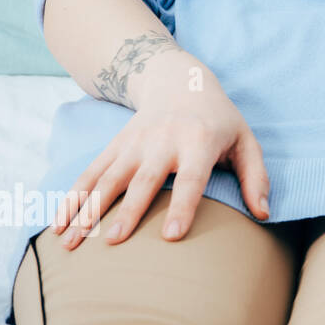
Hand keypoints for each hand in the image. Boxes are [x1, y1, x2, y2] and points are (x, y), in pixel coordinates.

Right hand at [51, 85, 269, 249]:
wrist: (181, 81)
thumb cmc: (221, 121)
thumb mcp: (246, 142)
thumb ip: (256, 178)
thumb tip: (264, 214)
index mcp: (199, 141)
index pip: (191, 178)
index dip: (182, 206)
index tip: (171, 236)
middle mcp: (163, 141)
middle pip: (143, 180)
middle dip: (128, 211)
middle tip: (114, 242)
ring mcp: (134, 143)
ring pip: (108, 178)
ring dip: (88, 209)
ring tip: (73, 242)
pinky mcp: (115, 146)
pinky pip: (91, 173)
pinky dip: (73, 198)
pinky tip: (59, 224)